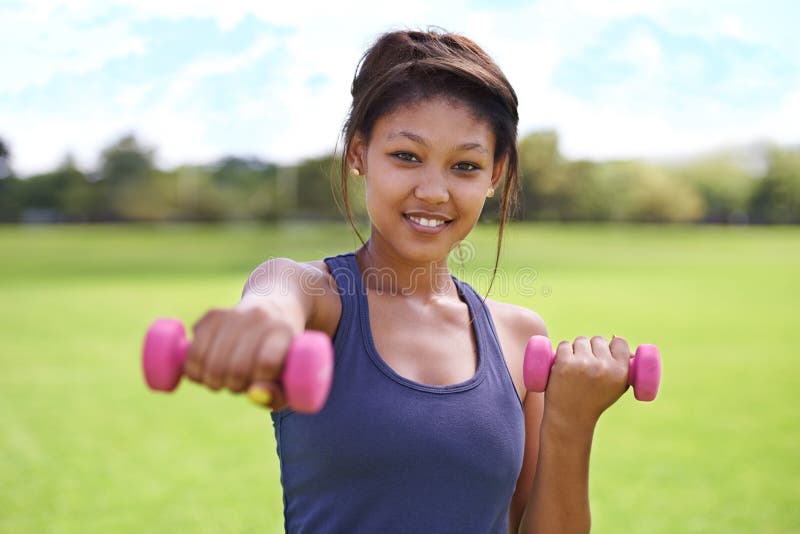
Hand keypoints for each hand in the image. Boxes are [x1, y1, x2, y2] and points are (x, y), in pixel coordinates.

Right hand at [183, 303, 297, 410]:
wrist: (273, 312)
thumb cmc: (281, 356)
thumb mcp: (288, 378)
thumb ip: (276, 394)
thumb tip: (253, 394)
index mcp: (283, 332)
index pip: (266, 363)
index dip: (259, 380)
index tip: (261, 378)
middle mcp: (259, 317)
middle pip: (235, 369)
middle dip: (235, 385)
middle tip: (240, 382)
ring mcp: (233, 314)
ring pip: (210, 365)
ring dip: (214, 381)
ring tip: (226, 376)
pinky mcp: (211, 315)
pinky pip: (192, 356)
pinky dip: (196, 371)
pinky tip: (208, 369)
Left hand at [543, 335, 631, 429]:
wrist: (571, 417)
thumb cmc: (595, 401)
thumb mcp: (617, 387)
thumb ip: (623, 367)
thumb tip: (621, 342)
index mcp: (620, 372)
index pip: (620, 343)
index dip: (612, 345)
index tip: (607, 352)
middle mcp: (603, 366)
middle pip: (598, 340)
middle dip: (592, 348)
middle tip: (588, 364)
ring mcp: (583, 364)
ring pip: (581, 340)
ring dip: (577, 348)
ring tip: (576, 366)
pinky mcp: (564, 363)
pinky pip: (565, 344)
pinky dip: (563, 351)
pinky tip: (564, 364)